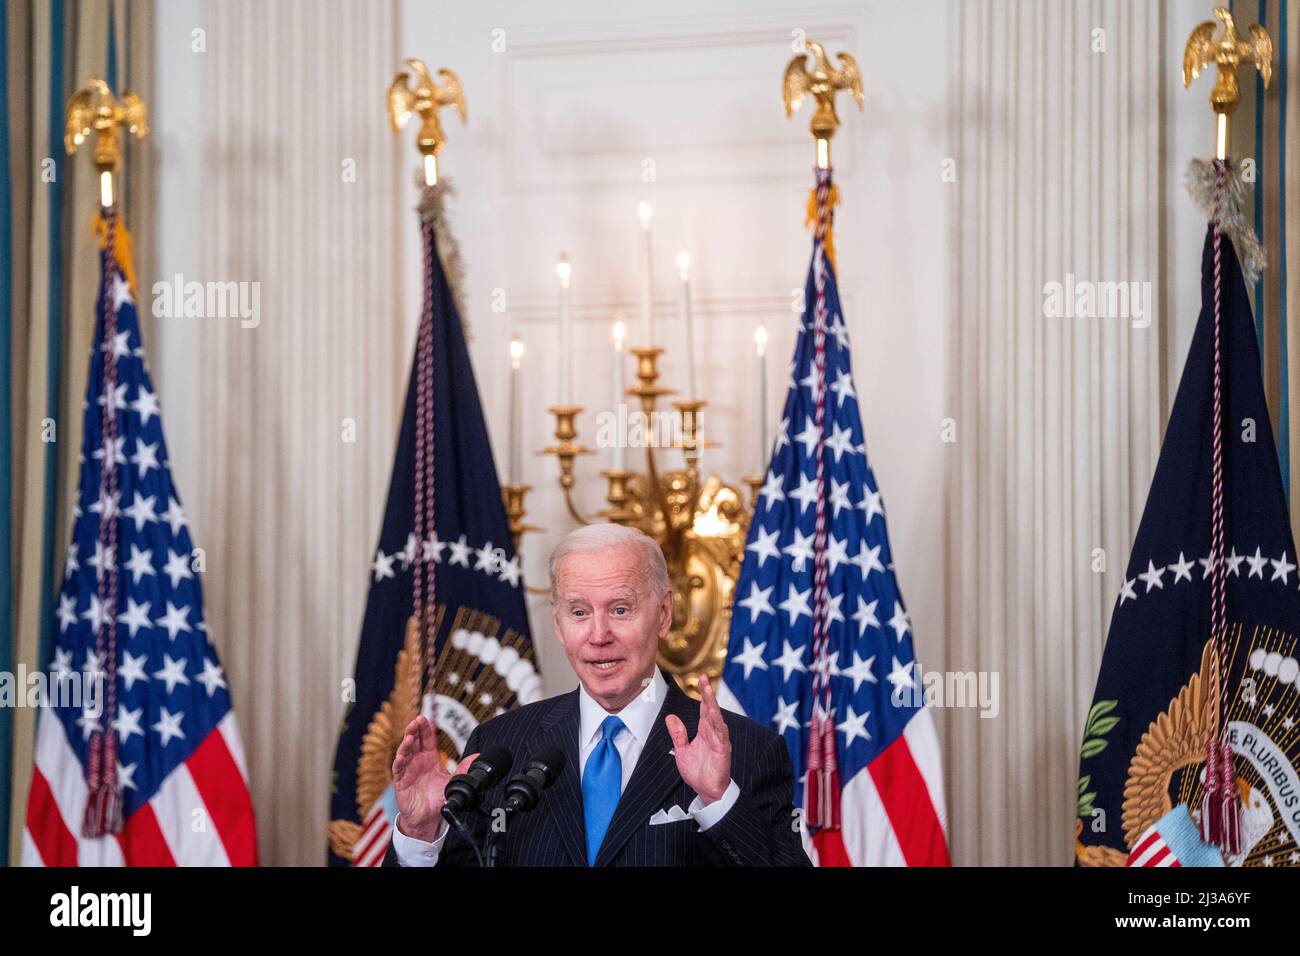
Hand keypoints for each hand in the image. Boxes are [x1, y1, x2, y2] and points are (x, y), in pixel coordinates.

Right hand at [392, 715, 475, 841]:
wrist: (429, 818)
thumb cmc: (437, 798)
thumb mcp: (453, 781)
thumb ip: (464, 769)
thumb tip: (478, 757)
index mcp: (429, 758)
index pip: (427, 740)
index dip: (426, 729)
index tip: (428, 720)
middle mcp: (417, 761)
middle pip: (414, 741)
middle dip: (414, 730)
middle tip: (417, 721)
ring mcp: (408, 770)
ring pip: (404, 752)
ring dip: (406, 743)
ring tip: (410, 736)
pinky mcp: (401, 782)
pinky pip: (398, 770)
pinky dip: (399, 762)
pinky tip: (401, 756)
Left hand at [666, 674, 731, 804]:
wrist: (707, 790)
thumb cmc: (698, 771)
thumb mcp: (682, 750)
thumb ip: (678, 733)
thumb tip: (670, 717)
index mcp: (704, 731)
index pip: (704, 708)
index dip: (703, 694)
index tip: (700, 678)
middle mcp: (713, 733)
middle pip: (711, 709)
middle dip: (708, 694)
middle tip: (704, 679)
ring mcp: (719, 741)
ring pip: (717, 720)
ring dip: (713, 707)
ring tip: (708, 694)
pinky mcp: (723, 752)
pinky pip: (721, 737)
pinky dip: (718, 727)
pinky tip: (715, 717)